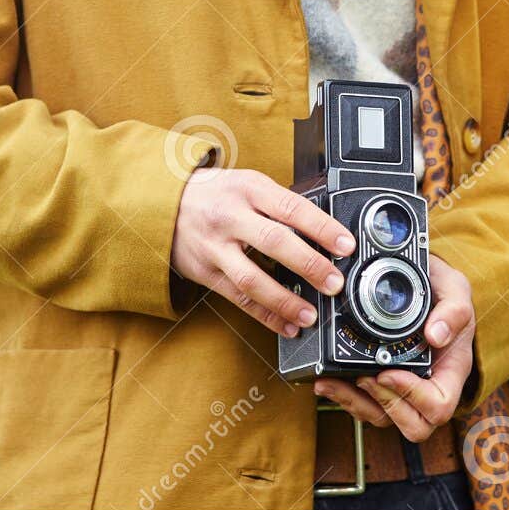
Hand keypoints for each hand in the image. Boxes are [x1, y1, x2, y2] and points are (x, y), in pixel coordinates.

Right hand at [172, 166, 353, 335]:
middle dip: (309, 265)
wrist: (162, 203)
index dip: (322, 228)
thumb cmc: (217, 194)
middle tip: (335, 283)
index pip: (292, 208)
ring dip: (285, 300)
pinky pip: (237, 298)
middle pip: (274, 242)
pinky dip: (264, 315)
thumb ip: (279, 204)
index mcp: (248, 189)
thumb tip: (323, 232)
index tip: (346, 245)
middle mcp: (231, 217)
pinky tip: (285, 325)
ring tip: (310, 314)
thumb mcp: (247, 184)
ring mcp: (215, 247)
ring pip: (252, 278)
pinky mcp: (205, 272)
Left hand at [314, 254, 474, 441]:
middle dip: (383, 404)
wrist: (422, 285)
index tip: (388, 372)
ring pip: (382, 418)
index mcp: (451, 371)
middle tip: (362, 378)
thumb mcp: (455, 290)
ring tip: (332, 382)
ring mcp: (404, 389)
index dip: (413, 396)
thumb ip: (454, 310)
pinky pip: (364, 406)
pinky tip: (327, 380)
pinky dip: (343, 397)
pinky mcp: (381, 384)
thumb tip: (436, 335)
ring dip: (354, 404)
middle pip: (413, 425)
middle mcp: (429, 387)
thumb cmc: (442, 292)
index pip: (439, 406)